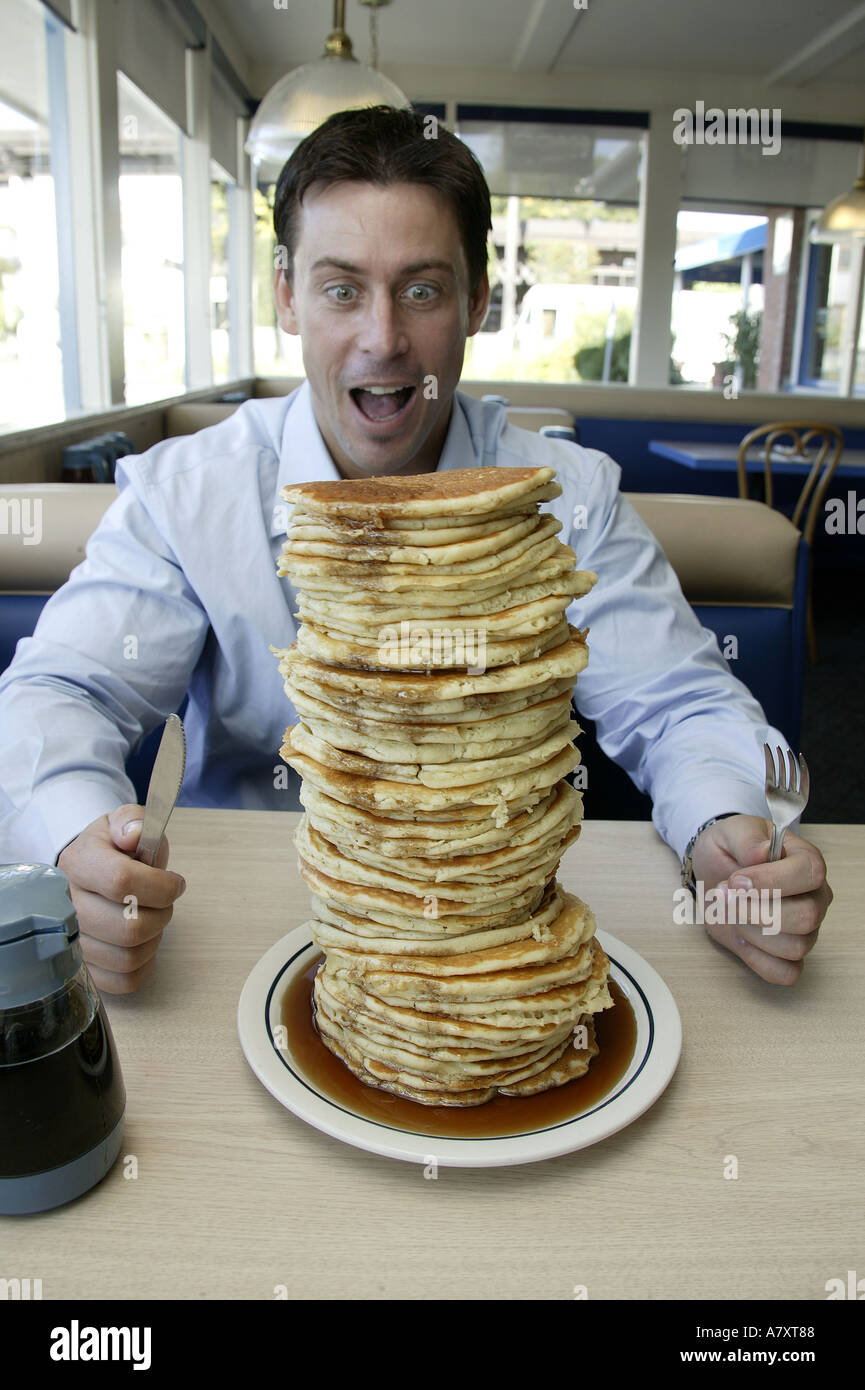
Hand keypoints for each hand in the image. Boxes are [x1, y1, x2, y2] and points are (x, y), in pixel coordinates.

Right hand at [57, 803, 186, 994]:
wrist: (85, 869)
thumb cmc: (112, 848)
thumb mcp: (122, 821)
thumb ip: (133, 820)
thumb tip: (134, 835)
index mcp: (78, 863)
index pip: (121, 882)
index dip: (160, 886)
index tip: (175, 883)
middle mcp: (67, 905)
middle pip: (129, 927)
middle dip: (162, 914)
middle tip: (164, 901)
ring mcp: (72, 941)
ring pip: (128, 957)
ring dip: (154, 939)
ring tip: (151, 918)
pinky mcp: (84, 967)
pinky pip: (122, 981)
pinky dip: (143, 965)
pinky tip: (144, 943)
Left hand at [691, 813, 831, 984]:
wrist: (716, 871)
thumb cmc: (732, 849)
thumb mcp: (733, 831)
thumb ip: (748, 839)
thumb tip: (763, 853)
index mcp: (807, 862)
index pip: (809, 874)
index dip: (770, 880)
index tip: (735, 880)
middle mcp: (814, 898)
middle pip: (805, 917)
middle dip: (753, 910)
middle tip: (723, 895)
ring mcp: (805, 930)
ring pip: (794, 947)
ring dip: (750, 932)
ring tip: (728, 912)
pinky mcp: (787, 956)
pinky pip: (784, 972)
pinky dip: (756, 958)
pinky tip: (739, 936)